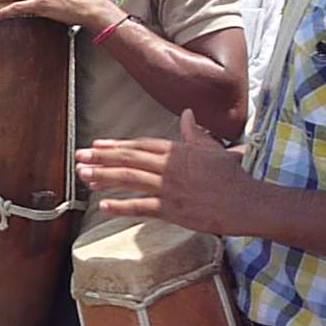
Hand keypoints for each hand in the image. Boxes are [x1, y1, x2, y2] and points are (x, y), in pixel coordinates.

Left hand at [74, 111, 252, 234]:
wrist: (247, 201)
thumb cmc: (233, 175)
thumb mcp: (213, 149)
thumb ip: (195, 134)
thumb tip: (187, 115)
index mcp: (177, 150)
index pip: (139, 145)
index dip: (116, 145)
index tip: (96, 145)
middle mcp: (168, 166)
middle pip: (128, 159)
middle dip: (100, 157)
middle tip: (78, 157)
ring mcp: (168, 187)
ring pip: (129, 179)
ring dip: (103, 176)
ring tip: (83, 176)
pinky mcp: (172, 210)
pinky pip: (141, 207)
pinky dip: (120, 206)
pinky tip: (102, 205)